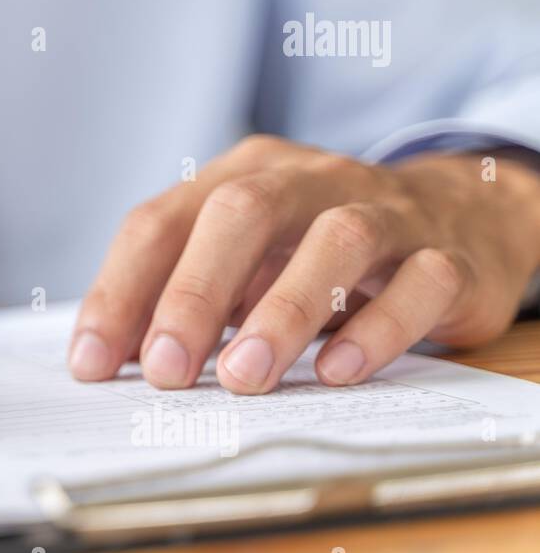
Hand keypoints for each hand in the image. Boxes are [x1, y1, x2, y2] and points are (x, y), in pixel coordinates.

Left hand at [69, 135, 539, 392]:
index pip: (162, 221)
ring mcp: (386, 211)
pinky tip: (338, 371)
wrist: (460, 217)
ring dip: (284, 311)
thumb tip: (111, 363)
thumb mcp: (245, 259)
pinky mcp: (451, 256)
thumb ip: (183, 295)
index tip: (92, 363)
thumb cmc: (318, 250)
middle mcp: (308, 179)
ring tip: (244, 377)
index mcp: (240, 176)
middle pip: (241, 214)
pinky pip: (421, 281)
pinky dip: (379, 328)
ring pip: (337, 241)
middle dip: (193, 294)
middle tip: (165, 370)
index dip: (120, 291)